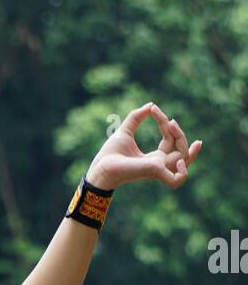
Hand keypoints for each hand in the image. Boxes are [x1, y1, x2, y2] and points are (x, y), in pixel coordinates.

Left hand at [85, 102, 202, 190]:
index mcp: (154, 158)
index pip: (170, 141)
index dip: (167, 125)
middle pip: (182, 151)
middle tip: (171, 121)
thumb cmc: (110, 154)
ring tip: (171, 124)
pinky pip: (177, 180)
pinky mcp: (154, 172)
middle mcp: (158, 165)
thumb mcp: (125, 130)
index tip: (154, 109)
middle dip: (181, 135)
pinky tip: (177, 157)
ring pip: (183, 160)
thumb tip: (151, 105)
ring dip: (182, 141)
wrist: (100, 166)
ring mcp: (158, 169)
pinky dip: (183, 172)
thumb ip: (136, 117)